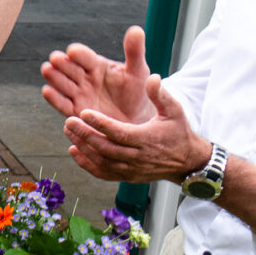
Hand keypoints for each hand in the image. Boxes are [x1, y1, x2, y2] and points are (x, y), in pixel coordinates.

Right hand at [41, 25, 156, 125]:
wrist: (136, 118)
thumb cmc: (137, 92)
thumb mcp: (138, 71)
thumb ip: (134, 52)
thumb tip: (137, 29)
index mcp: (96, 65)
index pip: (84, 56)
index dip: (78, 53)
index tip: (73, 51)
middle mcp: (84, 77)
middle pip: (68, 68)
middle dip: (61, 63)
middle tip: (55, 59)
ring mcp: (79, 94)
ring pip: (62, 83)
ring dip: (54, 76)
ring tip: (47, 69)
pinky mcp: (76, 111)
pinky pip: (62, 104)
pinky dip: (54, 98)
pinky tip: (47, 90)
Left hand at [64, 74, 211, 183]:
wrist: (186, 161)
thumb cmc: (178, 132)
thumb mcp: (175, 111)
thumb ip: (161, 95)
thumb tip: (152, 77)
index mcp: (146, 139)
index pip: (119, 132)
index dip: (100, 124)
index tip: (83, 113)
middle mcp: (137, 157)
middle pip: (106, 148)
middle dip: (85, 135)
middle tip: (69, 121)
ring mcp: (131, 169)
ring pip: (102, 161)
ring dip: (83, 147)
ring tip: (68, 131)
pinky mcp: (127, 177)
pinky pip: (103, 173)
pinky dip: (87, 164)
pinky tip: (74, 151)